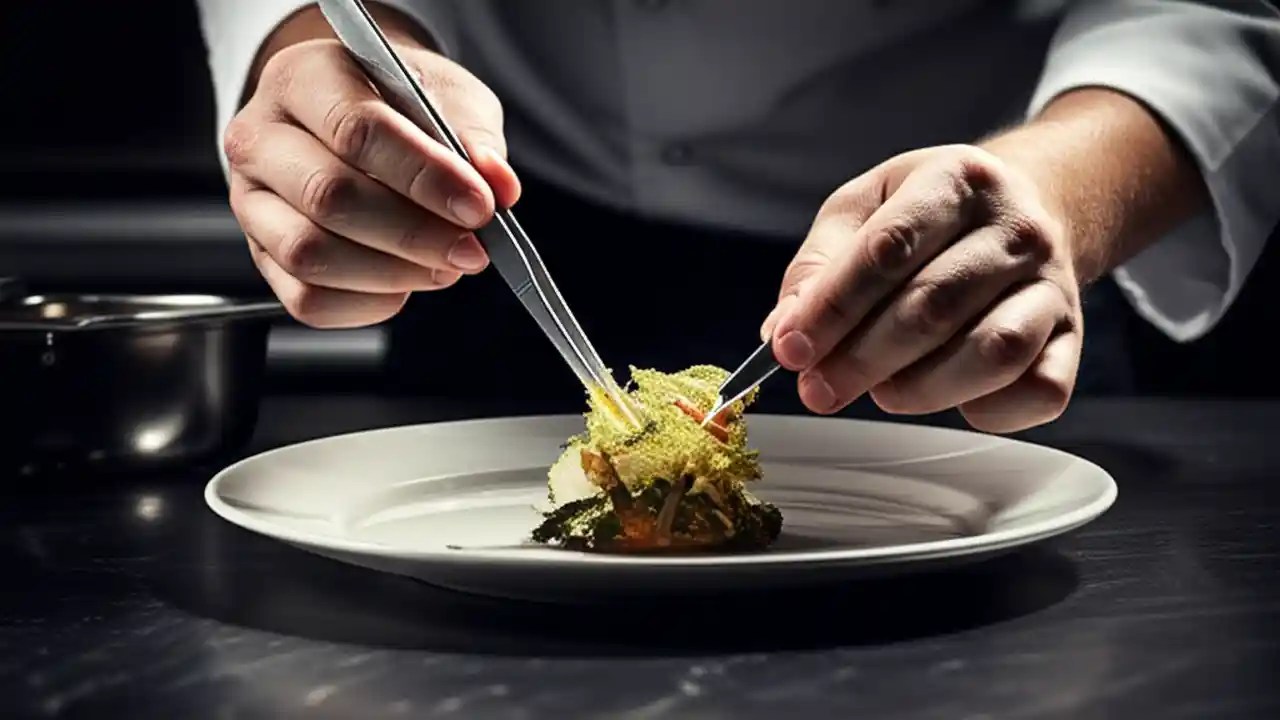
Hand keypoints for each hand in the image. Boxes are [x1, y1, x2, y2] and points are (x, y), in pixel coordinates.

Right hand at [223, 39, 519, 326]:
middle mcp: (261, 139)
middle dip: (414, 234)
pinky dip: (369, 303)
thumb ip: (472, 137)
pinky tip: (406, 282)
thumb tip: (497, 186)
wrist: (363, 117)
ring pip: (310, 254)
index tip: (479, 206)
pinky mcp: (263, 257)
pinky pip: (308, 299)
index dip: (424, 176)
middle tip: (472, 249)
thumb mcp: (447, 97)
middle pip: (328, 197)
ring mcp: (251, 202)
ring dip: (393, 272)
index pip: (356, 130)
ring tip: (445, 266)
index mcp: (303, 78)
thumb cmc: (402, 104)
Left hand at [763, 144, 1081, 432]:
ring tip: (880, 392)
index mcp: (956, 179)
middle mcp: (1016, 228)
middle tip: (817, 389)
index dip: (832, 307)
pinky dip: (989, 410)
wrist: (1031, 204)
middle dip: (861, 359)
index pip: (888, 248)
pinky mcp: (1073, 337)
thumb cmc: (930, 213)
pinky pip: (1041, 390)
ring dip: (920, 388)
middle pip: (933, 306)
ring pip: (992, 353)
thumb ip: (818, 266)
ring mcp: (1053, 285)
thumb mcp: (863, 208)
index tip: (790, 349)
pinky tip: (951, 398)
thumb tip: (784, 332)